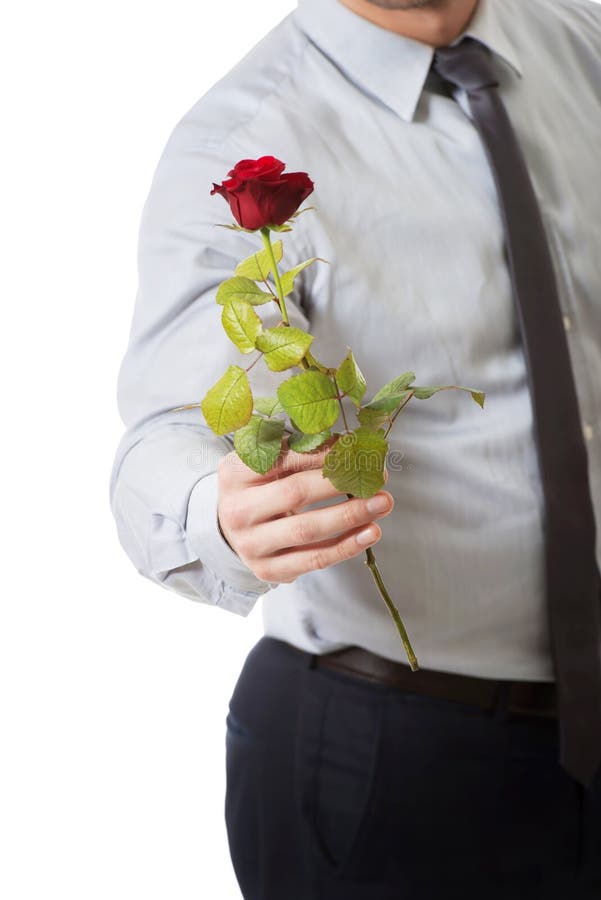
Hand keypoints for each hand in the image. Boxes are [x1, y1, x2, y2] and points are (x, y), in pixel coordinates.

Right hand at [216, 437, 393, 583]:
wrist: (232, 529)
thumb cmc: (259, 487)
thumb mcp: (267, 462)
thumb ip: (300, 451)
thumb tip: (350, 443)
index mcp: (234, 473)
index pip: (282, 459)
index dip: (322, 453)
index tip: (356, 448)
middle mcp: (237, 510)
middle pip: (295, 493)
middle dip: (341, 483)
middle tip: (378, 476)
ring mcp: (250, 544)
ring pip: (307, 530)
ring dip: (350, 516)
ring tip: (382, 503)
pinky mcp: (268, 570)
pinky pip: (313, 560)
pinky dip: (346, 546)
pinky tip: (371, 533)